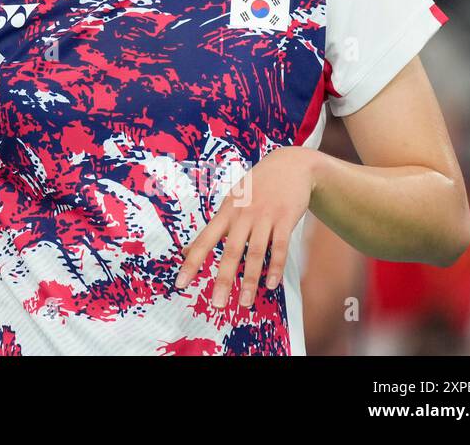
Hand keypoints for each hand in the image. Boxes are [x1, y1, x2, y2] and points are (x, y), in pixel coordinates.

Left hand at [175, 147, 317, 308]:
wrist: (289, 164)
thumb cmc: (256, 186)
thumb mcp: (232, 200)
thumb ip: (215, 226)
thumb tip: (189, 250)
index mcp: (226, 212)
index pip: (204, 240)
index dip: (192, 262)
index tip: (180, 283)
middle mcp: (242, 215)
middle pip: (230, 251)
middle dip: (223, 280)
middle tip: (217, 304)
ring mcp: (264, 217)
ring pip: (255, 253)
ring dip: (250, 281)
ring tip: (244, 304)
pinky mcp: (285, 219)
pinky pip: (280, 248)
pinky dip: (275, 267)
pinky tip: (271, 285)